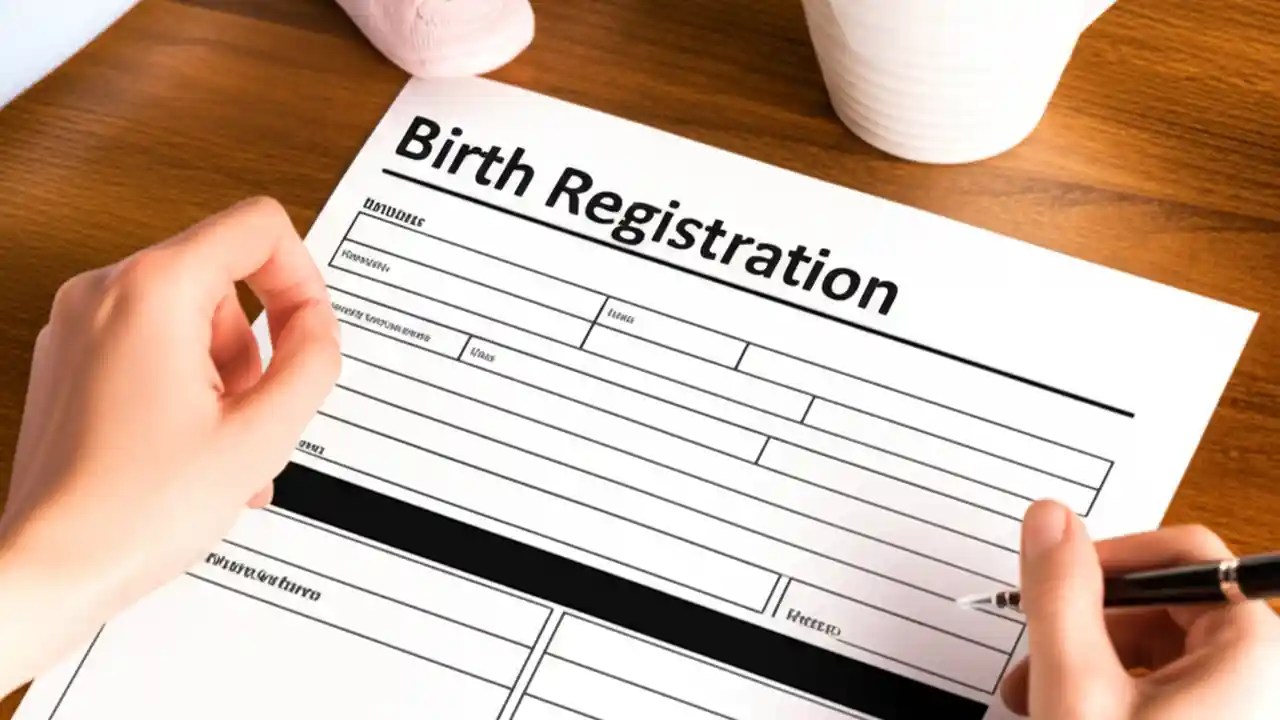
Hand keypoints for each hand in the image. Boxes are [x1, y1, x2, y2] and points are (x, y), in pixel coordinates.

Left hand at [0, 197, 339, 694]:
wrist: (52, 567)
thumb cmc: (133, 510)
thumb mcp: (262, 433)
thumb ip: (313, 361)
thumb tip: (318, 328)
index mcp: (151, 293)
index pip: (256, 227)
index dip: (302, 277)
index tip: (308, 330)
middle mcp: (102, 294)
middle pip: (223, 275)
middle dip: (258, 342)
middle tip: (261, 406)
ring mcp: (76, 326)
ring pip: (190, 314)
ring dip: (227, 371)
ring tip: (226, 440)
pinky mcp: (68, 360)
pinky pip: (151, 343)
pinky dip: (188, 382)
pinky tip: (197, 445)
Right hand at [1001, 501, 1279, 718]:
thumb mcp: (1078, 684)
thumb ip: (1061, 594)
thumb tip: (1051, 519)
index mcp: (1253, 650)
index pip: (1185, 554)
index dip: (1112, 558)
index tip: (1060, 577)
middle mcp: (1262, 675)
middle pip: (1165, 603)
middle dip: (1087, 622)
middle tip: (1037, 649)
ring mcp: (1241, 706)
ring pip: (1157, 647)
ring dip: (1086, 659)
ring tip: (1039, 692)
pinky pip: (1165, 688)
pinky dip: (1109, 691)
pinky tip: (1069, 710)